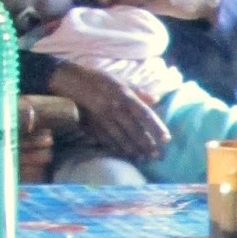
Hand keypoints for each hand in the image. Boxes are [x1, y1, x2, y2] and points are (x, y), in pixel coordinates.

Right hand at [47, 63, 170, 161]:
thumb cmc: (99, 79)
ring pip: (120, 138)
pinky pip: (105, 140)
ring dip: (133, 149)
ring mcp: (101, 119)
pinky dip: (115, 148)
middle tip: (157, 156)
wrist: (70, 81)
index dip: (156, 128)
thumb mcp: (121, 81)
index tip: (166, 139)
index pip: (144, 114)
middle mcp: (114, 109)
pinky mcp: (90, 125)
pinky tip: (124, 154)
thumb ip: (140, 92)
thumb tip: (157, 99)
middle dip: (146, 145)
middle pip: (134, 130)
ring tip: (143, 158)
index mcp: (124, 96)